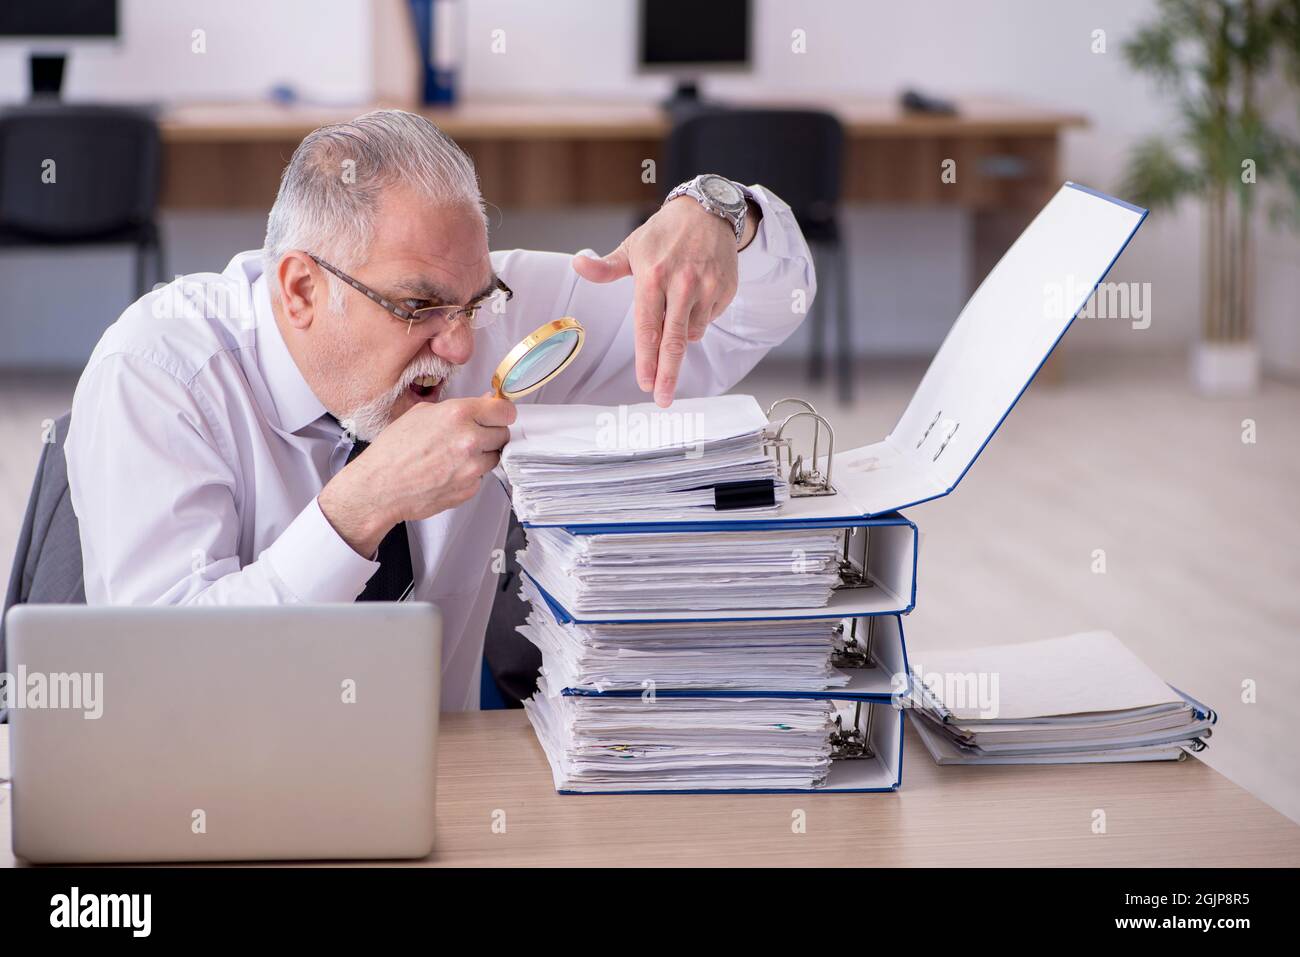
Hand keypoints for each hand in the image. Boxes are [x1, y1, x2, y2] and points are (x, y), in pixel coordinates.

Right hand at [319, 393, 515, 556]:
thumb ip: (458, 407)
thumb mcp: (421, 414)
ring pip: (494, 457)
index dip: (502, 413)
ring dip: (482, 455)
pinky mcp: (469, 489)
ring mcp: (471, 468)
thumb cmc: (393, 451)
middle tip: (472, 436)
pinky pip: (480, 477)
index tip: (499, 415)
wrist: (379, 487)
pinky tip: (448, 471)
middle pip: (503, 434)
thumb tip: (484, 401)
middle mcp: (469, 441)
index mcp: (458, 415)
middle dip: (491, 433)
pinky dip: (470, 474)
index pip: (505, 411)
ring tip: (455, 455)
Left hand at [572, 196, 756, 406]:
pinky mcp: (725, 290)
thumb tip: (578, 265)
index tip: (644, 384)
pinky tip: (694, 296)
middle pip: (673, 342)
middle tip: (663, 399)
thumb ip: (605, 267)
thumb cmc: (664, 234)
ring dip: (681, 334)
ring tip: (676, 307)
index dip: (646, 360)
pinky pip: (708, 320)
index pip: (648, 328)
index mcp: (653, 277)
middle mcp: (681, 285)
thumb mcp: (632, 247)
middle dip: (668, 375)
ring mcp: (706, 288)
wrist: (708, 211)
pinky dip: (698, 317)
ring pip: (692, 333)